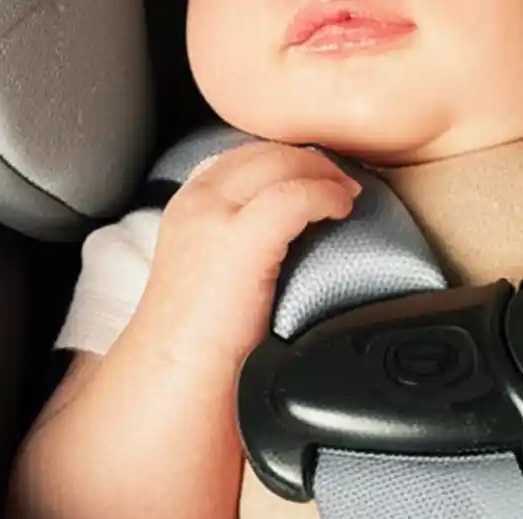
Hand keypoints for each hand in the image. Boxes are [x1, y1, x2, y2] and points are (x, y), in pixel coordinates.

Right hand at [144, 142, 361, 359]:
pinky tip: (339, 209)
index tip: (311, 173)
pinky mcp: (244, 239)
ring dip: (322, 173)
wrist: (177, 363)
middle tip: (339, 180)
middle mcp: (199, 199)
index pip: (242, 155)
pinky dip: (325, 196)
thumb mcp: (206, 263)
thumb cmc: (197, 330)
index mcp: (188, 203)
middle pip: (264, 152)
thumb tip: (278, 231)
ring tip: (345, 193)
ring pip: (281, 164)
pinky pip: (296, 196)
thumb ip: (232, 236)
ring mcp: (218, 216)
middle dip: (308, 160)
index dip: (284, 158)